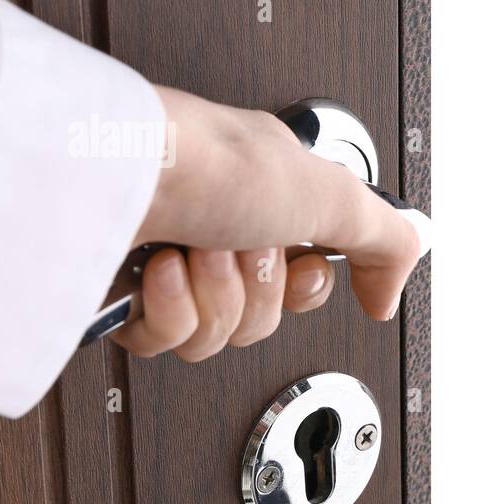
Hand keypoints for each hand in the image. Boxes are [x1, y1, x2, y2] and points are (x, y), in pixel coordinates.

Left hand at [112, 86, 426, 359]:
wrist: (114, 176)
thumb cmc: (207, 162)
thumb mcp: (334, 195)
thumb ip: (387, 240)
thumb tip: (389, 296)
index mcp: (267, 196)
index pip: (305, 277)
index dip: (306, 286)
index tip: (300, 264)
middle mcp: (218, 226)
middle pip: (264, 315)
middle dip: (255, 288)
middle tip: (238, 245)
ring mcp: (170, 263)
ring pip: (217, 334)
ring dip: (213, 296)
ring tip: (192, 251)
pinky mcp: (124, 296)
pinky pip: (166, 342)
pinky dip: (168, 310)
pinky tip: (160, 273)